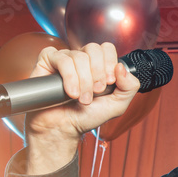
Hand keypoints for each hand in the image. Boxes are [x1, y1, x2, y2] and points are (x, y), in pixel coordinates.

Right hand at [23, 42, 139, 147]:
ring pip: (78, 57)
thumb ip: (129, 87)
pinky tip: (70, 92)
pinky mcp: (48, 62)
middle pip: (93, 49)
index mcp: (98, 65)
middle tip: (96, 92)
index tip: (108, 83)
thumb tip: (121, 67)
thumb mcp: (117, 105)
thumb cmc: (87, 116)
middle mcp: (82, 59)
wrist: (64, 128)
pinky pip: (60, 58)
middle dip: (97, 73)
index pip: (107, 48)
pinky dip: (69, 76)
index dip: (109, 63)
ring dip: (83, 81)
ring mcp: (65, 59)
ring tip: (82, 98)